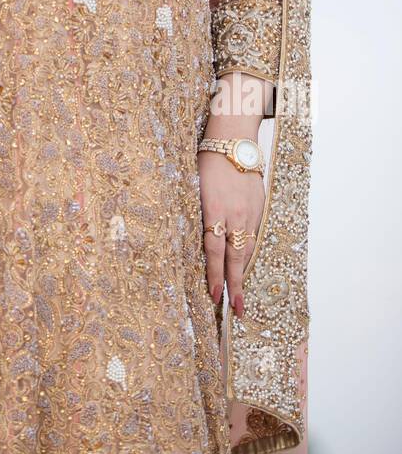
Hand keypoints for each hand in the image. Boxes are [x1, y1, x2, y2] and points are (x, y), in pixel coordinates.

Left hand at [198, 151, 265, 317]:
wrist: (234, 143)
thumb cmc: (208, 163)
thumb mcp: (195, 188)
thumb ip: (199, 215)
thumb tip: (197, 242)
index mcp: (214, 209)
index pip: (214, 250)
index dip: (215, 276)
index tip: (215, 297)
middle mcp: (234, 215)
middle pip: (235, 257)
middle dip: (235, 286)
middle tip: (237, 310)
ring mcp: (249, 213)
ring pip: (246, 249)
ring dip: (242, 273)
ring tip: (240, 295)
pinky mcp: (258, 209)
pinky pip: (253, 236)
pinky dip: (248, 254)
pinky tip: (244, 266)